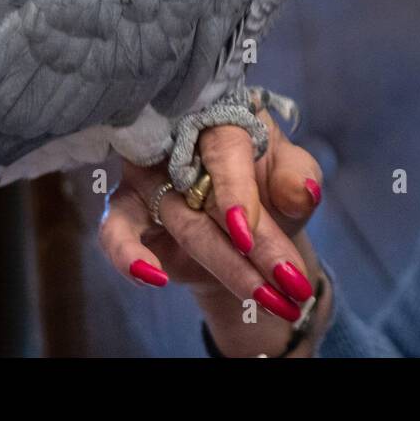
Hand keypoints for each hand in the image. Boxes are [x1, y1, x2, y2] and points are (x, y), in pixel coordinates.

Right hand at [98, 107, 325, 325]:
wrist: (245, 230)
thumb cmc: (269, 187)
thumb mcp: (293, 175)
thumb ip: (298, 176)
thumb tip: (304, 191)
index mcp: (225, 121)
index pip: (226, 148)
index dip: (237, 190)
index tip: (248, 234)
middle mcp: (180, 140)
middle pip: (209, 193)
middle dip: (254, 247)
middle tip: (290, 285)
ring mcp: (150, 175)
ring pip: (180, 222)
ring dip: (227, 267)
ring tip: (265, 299)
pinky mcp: (127, 209)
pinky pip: (115, 231)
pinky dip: (128, 256)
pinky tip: (154, 278)